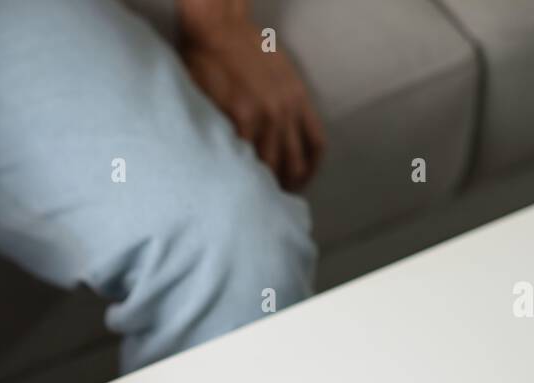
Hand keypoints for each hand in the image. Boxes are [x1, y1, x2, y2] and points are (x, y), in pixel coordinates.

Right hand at [179, 4, 324, 190]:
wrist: (218, 29)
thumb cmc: (242, 48)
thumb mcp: (279, 73)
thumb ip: (283, 102)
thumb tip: (279, 134)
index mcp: (298, 99)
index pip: (315, 146)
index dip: (308, 173)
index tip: (297, 186)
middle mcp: (286, 110)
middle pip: (293, 163)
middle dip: (284, 187)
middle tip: (271, 203)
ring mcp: (264, 115)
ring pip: (270, 165)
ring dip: (262, 186)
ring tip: (250, 199)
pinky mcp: (240, 116)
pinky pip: (245, 156)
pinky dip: (241, 172)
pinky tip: (234, 183)